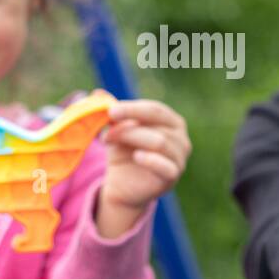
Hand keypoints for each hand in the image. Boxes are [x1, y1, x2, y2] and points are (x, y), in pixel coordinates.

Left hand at [95, 99, 190, 236]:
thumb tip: (98, 93)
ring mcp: (180, 157)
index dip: (133, 108)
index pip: (155, 109)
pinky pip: (167, 166)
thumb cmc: (123, 152)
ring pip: (159, 141)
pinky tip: (136, 156)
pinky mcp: (173, 176)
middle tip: (109, 121)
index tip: (110, 110)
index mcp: (171, 121)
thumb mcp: (116, 130)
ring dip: (131, 137)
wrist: (122, 185)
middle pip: (157, 122)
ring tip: (108, 140)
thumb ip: (112, 113)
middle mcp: (180, 137)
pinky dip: (151, 159)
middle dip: (130, 120)